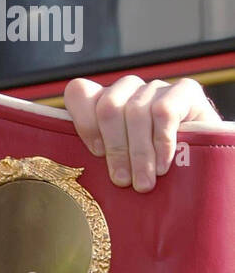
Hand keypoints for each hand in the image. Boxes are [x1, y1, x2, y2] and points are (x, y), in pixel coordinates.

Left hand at [63, 75, 223, 191]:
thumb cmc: (150, 173)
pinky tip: (164, 165)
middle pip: (108, 106)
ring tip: (143, 183)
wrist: (200, 167)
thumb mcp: (119, 168)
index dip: (83, 122)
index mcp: (104, 104)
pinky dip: (161, 142)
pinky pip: (164, 111)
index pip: (79, 92)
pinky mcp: (185, 91)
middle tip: (122, 182)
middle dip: (115, 148)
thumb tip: (73, 179)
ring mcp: (156, 89)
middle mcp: (129, 91)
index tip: (95, 154)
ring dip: (139, 154)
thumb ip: (98, 164)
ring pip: (136, 111)